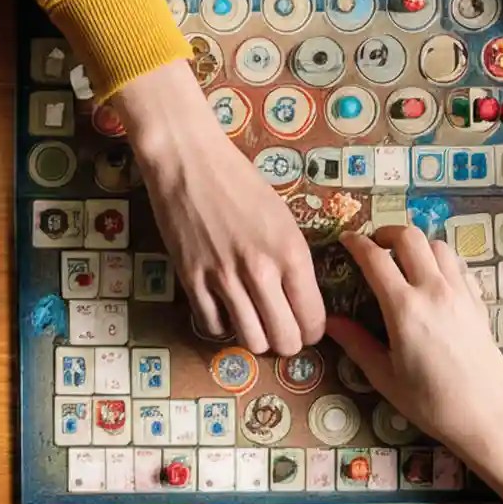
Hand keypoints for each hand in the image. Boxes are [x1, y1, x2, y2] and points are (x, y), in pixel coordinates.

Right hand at [115, 61, 324, 355]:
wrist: (189, 161)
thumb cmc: (241, 181)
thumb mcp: (283, 218)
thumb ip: (293, 261)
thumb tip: (301, 299)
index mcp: (291, 253)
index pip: (313, 319)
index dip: (313, 331)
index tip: (307, 326)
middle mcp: (261, 271)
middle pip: (284, 339)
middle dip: (288, 342)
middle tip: (283, 331)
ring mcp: (223, 278)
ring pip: (250, 340)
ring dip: (256, 338)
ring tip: (255, 323)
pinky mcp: (191, 279)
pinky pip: (213, 326)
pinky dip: (223, 326)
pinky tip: (226, 310)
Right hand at [325, 227, 502, 457]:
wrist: (486, 415)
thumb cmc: (430, 402)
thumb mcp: (384, 376)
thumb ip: (356, 343)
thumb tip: (329, 322)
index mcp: (404, 308)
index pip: (375, 258)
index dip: (356, 243)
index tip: (346, 240)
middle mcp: (434, 290)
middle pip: (410, 237)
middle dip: (387, 233)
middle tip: (374, 246)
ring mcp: (460, 292)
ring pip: (437, 244)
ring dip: (416, 244)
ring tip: (403, 260)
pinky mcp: (477, 300)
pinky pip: (457, 264)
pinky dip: (440, 260)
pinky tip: (432, 278)